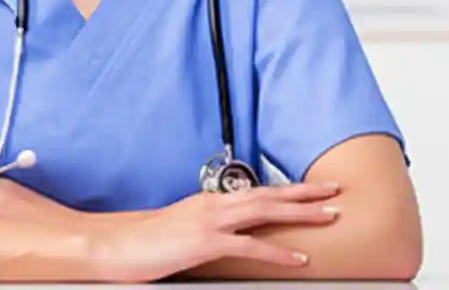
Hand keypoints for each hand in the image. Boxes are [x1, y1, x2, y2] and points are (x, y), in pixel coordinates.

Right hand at [88, 182, 342, 282]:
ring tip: (329, 215)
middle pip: (268, 195)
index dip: (286, 191)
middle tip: (335, 191)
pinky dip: (278, 252)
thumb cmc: (141, 242)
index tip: (311, 190)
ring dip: (301, 213)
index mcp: (208, 203)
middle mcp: (212, 205)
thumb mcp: (180, 232)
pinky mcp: (205, 242)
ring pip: (265, 212)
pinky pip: (250, 246)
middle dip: (304, 193)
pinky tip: (299, 258)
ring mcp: (210, 222)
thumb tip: (226, 241)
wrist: (113, 244)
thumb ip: (205, 232)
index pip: (255, 193)